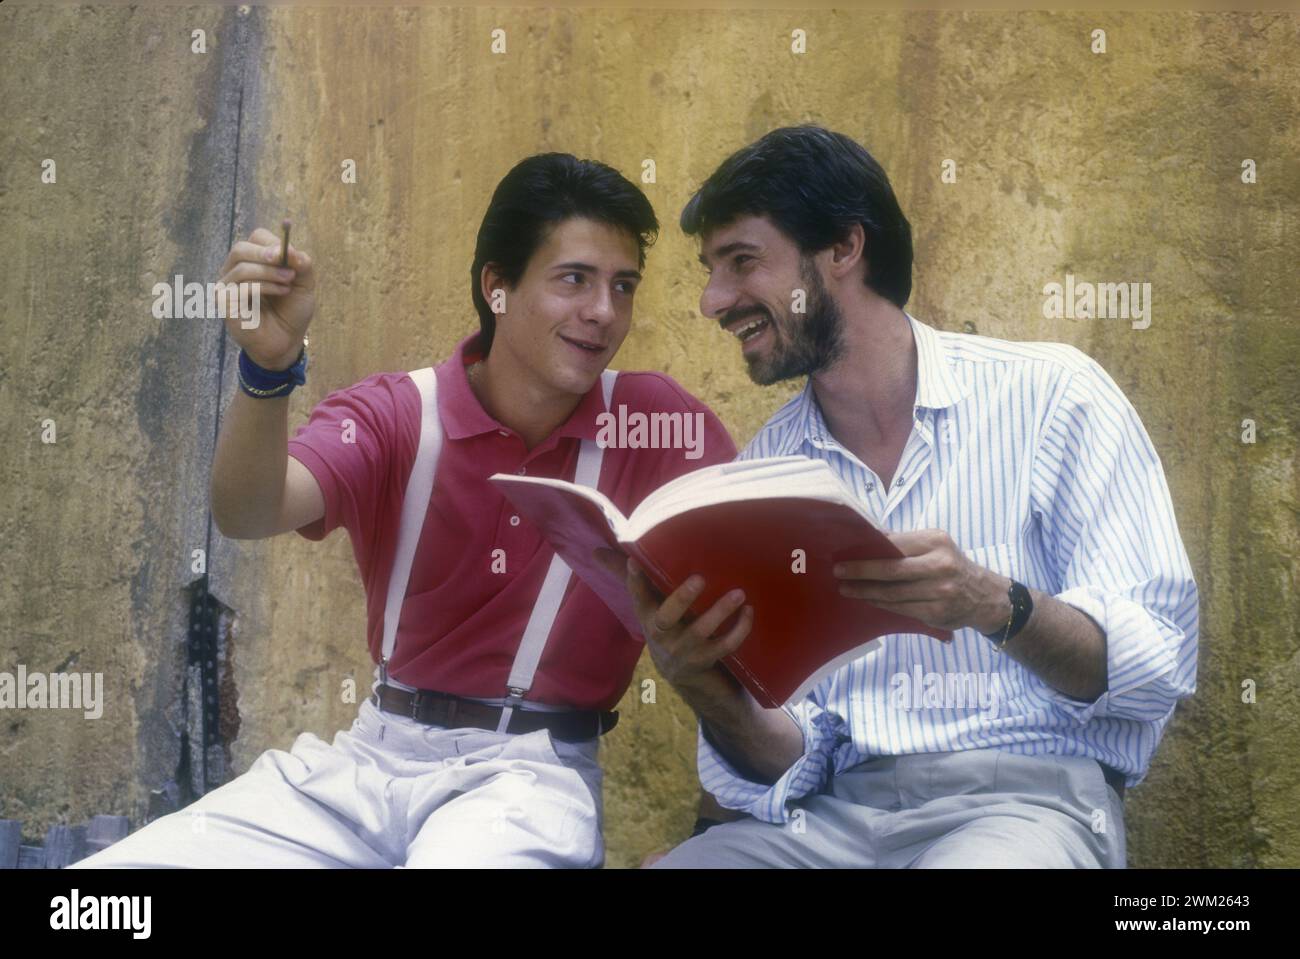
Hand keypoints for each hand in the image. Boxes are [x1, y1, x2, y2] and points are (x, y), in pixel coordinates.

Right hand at [215, 226, 315, 369]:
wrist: (286, 341)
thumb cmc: (291, 311)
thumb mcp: (304, 285)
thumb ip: (301, 265)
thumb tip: (291, 250)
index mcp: (253, 262)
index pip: (256, 239)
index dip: (273, 243)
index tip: (290, 254)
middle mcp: (235, 271)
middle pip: (241, 249)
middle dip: (266, 255)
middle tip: (286, 263)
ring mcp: (227, 287)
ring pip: (241, 268)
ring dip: (269, 273)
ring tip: (288, 282)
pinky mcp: (225, 304)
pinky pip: (239, 288)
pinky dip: (263, 287)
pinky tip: (281, 292)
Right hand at [593, 547, 752, 696]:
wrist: (694, 683)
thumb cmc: (672, 632)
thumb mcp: (653, 607)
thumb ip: (633, 579)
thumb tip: (597, 550)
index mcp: (648, 619)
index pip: (637, 598)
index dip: (634, 582)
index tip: (634, 562)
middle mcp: (662, 637)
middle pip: (665, 618)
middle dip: (681, 598)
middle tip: (699, 578)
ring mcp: (683, 652)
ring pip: (699, 632)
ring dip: (720, 612)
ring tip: (739, 593)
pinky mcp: (706, 663)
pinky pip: (724, 647)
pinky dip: (739, 630)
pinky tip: (749, 612)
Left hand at [832, 529, 1009, 632]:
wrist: (984, 596)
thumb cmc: (950, 564)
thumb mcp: (935, 545)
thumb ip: (905, 543)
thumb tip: (869, 536)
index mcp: (936, 542)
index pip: (895, 545)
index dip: (868, 553)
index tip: (845, 556)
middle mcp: (940, 565)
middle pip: (891, 571)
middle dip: (861, 573)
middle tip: (839, 574)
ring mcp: (940, 591)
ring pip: (893, 594)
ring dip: (866, 592)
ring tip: (847, 589)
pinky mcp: (937, 613)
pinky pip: (901, 609)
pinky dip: (881, 604)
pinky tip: (868, 600)